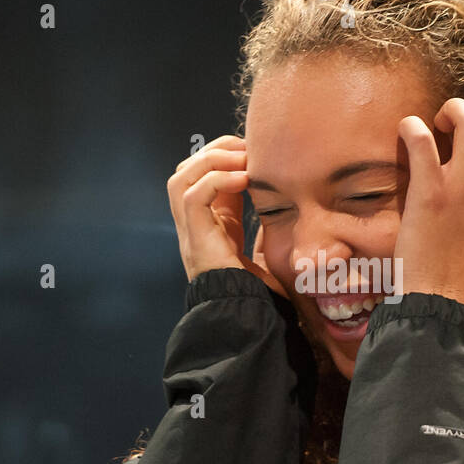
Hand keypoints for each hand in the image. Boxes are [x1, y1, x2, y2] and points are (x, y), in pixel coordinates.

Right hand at [166, 134, 284, 295]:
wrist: (246, 314)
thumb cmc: (259, 287)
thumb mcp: (262, 244)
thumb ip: (263, 219)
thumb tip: (282, 193)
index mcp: (209, 224)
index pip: (203, 177)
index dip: (223, 157)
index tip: (252, 152)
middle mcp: (194, 224)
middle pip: (185, 171)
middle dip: (214, 151)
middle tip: (245, 149)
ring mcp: (190, 231)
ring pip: (180, 178)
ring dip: (211, 161)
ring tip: (242, 159)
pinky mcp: (194, 237)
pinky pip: (193, 196)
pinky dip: (215, 180)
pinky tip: (243, 178)